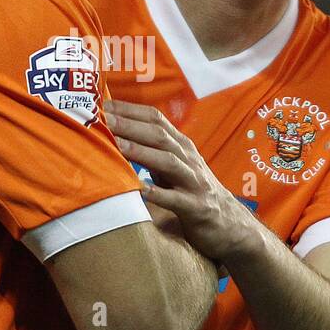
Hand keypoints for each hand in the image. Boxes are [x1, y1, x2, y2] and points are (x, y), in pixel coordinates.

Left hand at [104, 99, 253, 262]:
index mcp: (180, 145)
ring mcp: (194, 182)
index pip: (155, 119)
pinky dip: (159, 194)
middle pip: (159, 136)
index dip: (129, 110)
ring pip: (169, 162)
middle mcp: (188, 158)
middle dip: (130, 126)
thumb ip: (150, 150)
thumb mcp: (172, 166)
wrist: (228, 224)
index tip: (101, 105)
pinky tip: (141, 190)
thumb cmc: (191, 191)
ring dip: (142, 153)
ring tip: (118, 147)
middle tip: (101, 120)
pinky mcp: (197, 207)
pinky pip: (176, 199)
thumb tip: (113, 134)